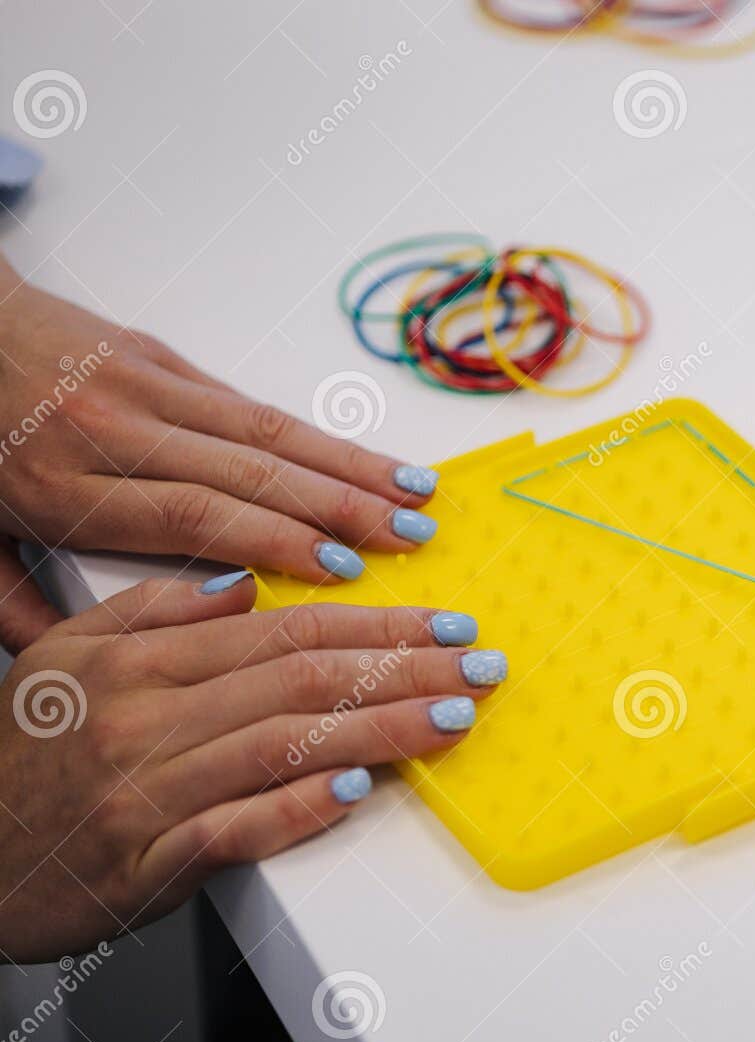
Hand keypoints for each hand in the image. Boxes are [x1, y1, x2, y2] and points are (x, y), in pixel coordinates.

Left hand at [0, 268, 442, 653]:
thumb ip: (20, 611)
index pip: (190, 515)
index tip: (341, 572)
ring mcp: (144, 388)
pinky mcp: (163, 360)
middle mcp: (115, 432)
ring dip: (351, 465)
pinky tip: (369, 457)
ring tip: (418, 495)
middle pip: (247, 470)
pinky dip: (319, 435)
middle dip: (342, 506)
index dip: (274, 539)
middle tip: (412, 538)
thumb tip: (92, 672)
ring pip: (265, 432)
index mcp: (64, 488)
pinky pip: (253, 405)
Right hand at [0, 572, 505, 962]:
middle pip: (303, 679)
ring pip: (287, 744)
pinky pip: (239, 829)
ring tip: (453, 715)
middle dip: (405, 668)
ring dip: (382, 730)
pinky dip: (300, 807)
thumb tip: (247, 585)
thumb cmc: (30, 758)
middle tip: (478, 663)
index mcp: (138, 660)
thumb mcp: (71, 658)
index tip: (445, 621)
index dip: (377, 622)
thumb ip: (159, 612)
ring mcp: (148, 792)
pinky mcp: (149, 861)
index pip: (286, 630)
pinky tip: (358, 788)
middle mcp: (147, 717)